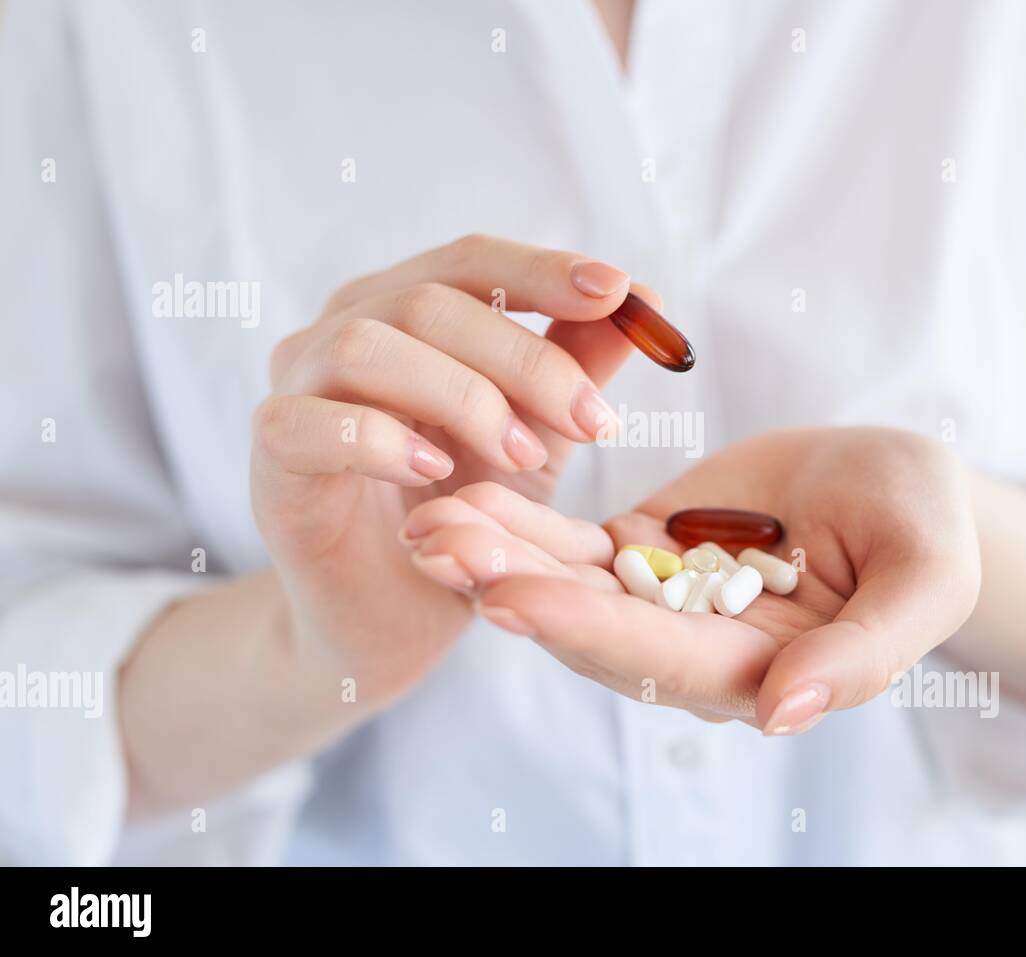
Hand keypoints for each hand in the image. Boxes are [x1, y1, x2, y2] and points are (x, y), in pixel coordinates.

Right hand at [251, 234, 654, 698]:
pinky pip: (310, 423)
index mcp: (407, 311)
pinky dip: (379, 441)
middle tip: (592, 421)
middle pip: (430, 300)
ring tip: (521, 456)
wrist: (394, 612)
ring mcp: (297, 388)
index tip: (616, 292)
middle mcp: (344, 330)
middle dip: (524, 358)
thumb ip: (578, 365)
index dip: (542, 270)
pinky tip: (435, 474)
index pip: (472, 261)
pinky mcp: (272, 459)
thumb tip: (642, 298)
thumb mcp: (538, 434)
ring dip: (461, 397)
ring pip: (368, 345)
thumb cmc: (462, 510)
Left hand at [402, 428, 981, 733]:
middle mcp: (697, 651)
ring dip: (497, 557)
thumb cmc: (926, 527)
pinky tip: (460, 497)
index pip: (668, 662)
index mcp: (766, 672)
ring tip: (426, 521)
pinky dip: (519, 524)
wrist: (895, 483)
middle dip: (515, 591)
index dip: (589, 630)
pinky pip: (572, 544)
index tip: (512, 597)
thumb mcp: (927, 578)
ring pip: (569, 588)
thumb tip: (781, 715)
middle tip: (438, 549)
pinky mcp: (641, 553)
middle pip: (595, 632)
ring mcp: (662, 602)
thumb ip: (867, 653)